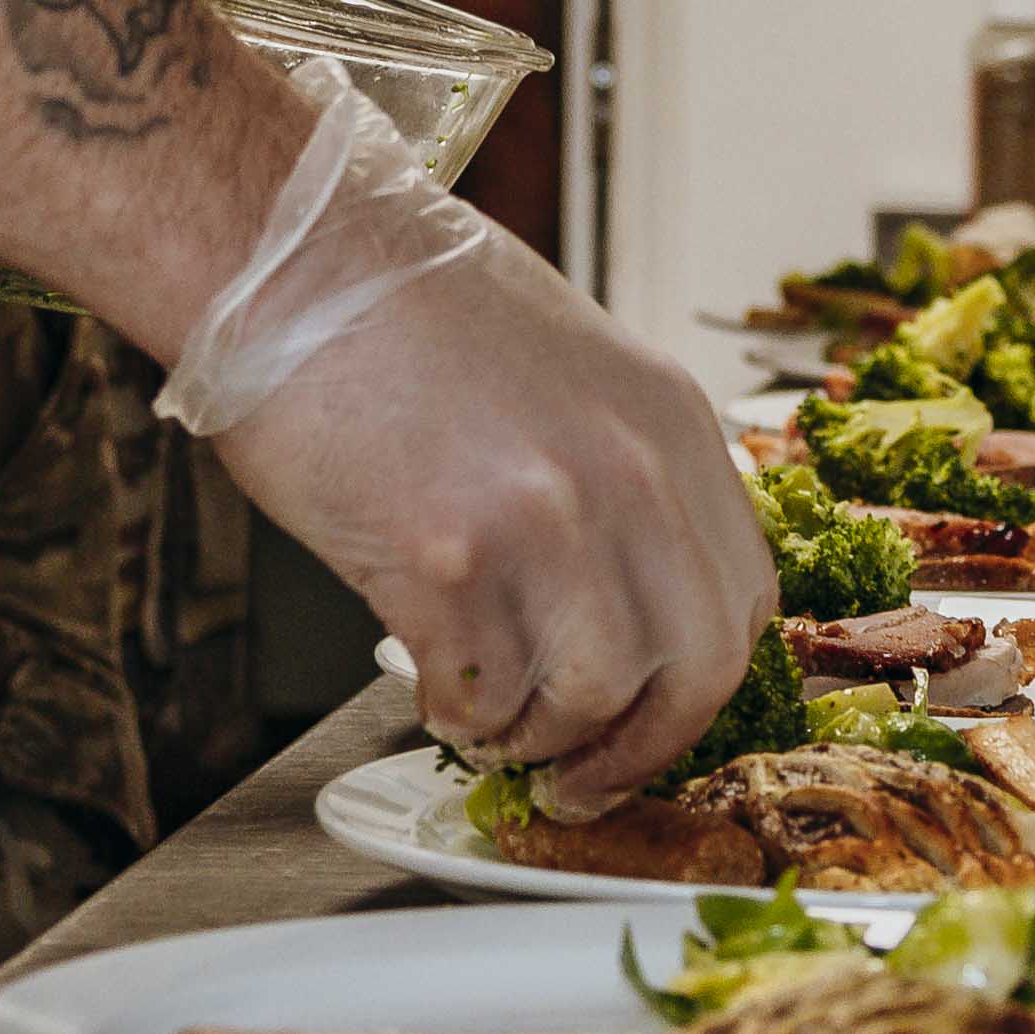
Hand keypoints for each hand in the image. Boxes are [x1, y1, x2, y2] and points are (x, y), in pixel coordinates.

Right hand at [164, 75, 764, 806]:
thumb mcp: (573, 373)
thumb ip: (617, 477)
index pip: (742, 599)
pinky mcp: (447, 556)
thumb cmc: (406, 310)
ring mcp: (545, 518)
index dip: (699, 687)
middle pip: (692, 672)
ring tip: (486, 713)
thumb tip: (622, 600)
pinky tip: (427, 679)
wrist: (292, 256)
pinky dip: (457, 710)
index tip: (652, 721)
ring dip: (535, 733)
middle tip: (579, 777)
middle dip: (634, 749)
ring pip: (589, 699)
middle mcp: (632, 475)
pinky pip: (482, 692)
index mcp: (673, 424)